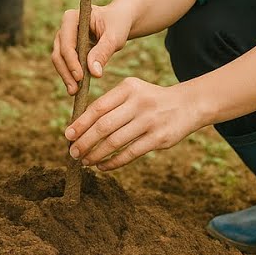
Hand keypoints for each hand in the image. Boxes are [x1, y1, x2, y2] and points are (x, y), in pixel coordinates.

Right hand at [52, 3, 133, 93]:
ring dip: (66, 76)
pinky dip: (70, 76)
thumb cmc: (118, 24)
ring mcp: (64, 38)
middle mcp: (64, 27)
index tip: (80, 77)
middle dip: (66, 72)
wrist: (119, 21)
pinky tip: (76, 88)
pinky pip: (66, 64)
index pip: (67, 42)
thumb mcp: (114, 36)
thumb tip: (94, 73)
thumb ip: (103, 52)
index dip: (71, 61)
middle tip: (74, 90)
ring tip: (74, 92)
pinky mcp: (68, 49)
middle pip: (59, 52)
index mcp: (72, 18)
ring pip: (59, 60)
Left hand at [64, 77, 199, 170]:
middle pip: (103, 126)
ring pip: (115, 142)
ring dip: (96, 154)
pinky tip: (102, 166)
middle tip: (72, 153)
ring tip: (84, 161)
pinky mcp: (159, 138)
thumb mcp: (132, 92)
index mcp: (128, 88)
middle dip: (84, 142)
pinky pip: (130, 153)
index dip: (80, 123)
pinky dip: (113, 162)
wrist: (187, 105)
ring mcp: (149, 121)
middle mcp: (138, 103)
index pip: (98, 107)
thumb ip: (110, 104)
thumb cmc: (150, 100)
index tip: (68, 135)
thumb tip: (79, 126)